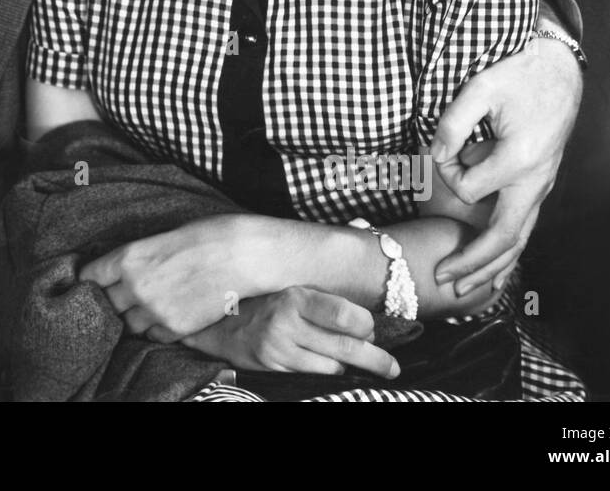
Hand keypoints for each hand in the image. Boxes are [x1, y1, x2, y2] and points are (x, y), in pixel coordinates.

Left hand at [79, 215, 273, 338]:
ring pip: (128, 324)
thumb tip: (123, 269)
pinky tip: (170, 313)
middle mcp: (136, 286)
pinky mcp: (177, 328)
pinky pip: (153, 337)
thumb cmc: (210, 234)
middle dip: (113, 299)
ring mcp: (156, 310)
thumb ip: (139, 257)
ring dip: (134, 316)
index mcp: (129, 256)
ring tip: (152, 303)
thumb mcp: (164, 236)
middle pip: (106, 304)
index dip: (90, 280)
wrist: (247, 253)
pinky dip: (156, 329)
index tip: (97, 281)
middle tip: (126, 293)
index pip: (88, 277)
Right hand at [182, 286, 399, 377]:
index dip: (367, 325)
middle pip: (348, 348)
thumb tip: (361, 232)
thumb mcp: (289, 278)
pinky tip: (326, 364)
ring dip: (347, 365)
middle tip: (392, 366)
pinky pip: (314, 377)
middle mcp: (287, 323)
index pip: (346, 316)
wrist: (217, 317)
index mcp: (295, 295)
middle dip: (376, 359)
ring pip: (333, 367)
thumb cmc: (263, 295)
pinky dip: (326, 372)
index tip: (370, 327)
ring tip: (350, 358)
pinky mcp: (272, 368)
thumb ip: (322, 269)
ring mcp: (278, 348)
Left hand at [430, 36, 581, 295]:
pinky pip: (525, 226)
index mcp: (521, 159)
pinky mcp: (540, 184)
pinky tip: (495, 273)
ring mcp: (542, 185)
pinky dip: (507, 253)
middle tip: (442, 278)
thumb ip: (453, 123)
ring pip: (519, 239)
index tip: (437, 150)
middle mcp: (537, 180)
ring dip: (491, 267)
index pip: (468, 188)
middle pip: (505, 236)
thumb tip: (436, 155)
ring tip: (464, 289)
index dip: (444, 173)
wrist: (559, 68)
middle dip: (473, 263)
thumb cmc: (519, 73)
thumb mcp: (480, 88)